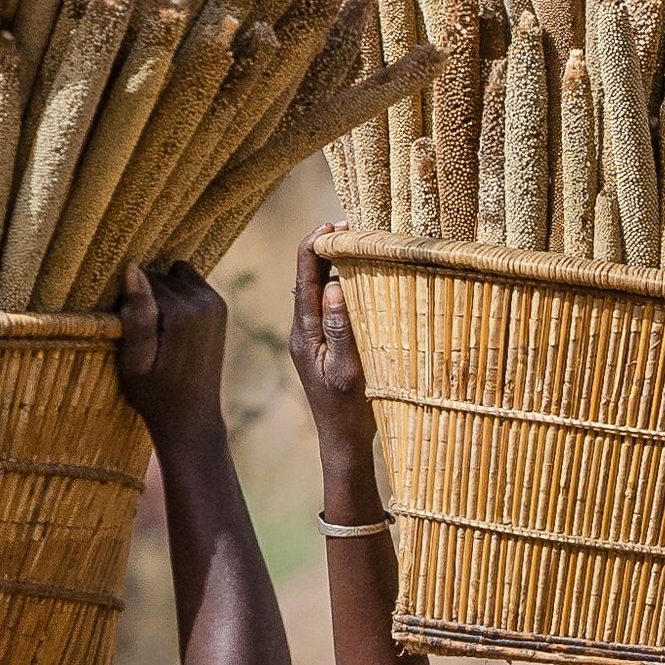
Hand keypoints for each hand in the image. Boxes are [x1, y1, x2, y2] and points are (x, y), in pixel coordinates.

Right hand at [116, 261, 228, 440]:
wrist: (191, 415)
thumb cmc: (154, 393)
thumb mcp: (134, 360)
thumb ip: (136, 314)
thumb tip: (132, 267)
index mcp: (183, 313)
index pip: (142, 278)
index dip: (127, 300)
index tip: (129, 329)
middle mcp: (205, 302)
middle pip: (159, 275)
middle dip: (146, 295)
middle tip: (145, 333)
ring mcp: (216, 303)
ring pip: (174, 275)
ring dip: (162, 293)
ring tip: (158, 329)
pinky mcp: (219, 306)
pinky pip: (189, 281)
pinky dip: (177, 294)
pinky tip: (172, 324)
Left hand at [288, 231, 374, 451]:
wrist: (341, 440)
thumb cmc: (349, 410)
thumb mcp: (348, 370)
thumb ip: (341, 329)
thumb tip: (335, 286)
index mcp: (305, 332)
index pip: (304, 277)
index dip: (315, 245)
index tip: (335, 223)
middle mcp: (304, 329)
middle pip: (309, 277)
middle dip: (327, 247)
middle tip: (354, 227)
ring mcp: (312, 336)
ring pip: (319, 289)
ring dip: (336, 265)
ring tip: (360, 246)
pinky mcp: (323, 342)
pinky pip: (328, 305)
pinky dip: (342, 285)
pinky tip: (361, 280)